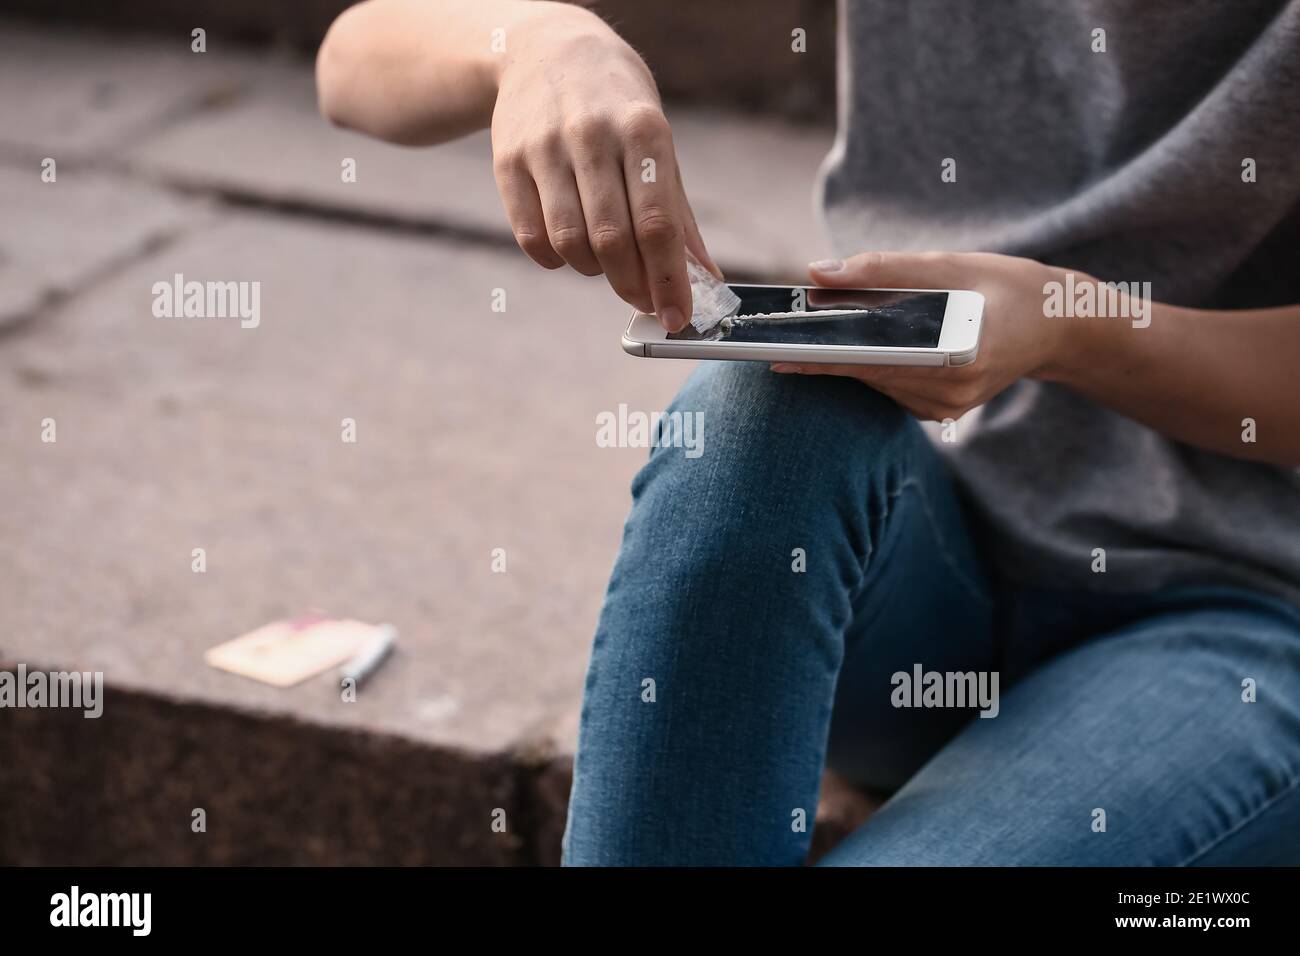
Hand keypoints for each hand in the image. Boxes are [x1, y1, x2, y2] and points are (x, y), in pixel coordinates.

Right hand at [490, 5, 718, 328]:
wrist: (544, 50)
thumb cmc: (616, 107)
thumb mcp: (657, 145)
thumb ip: (679, 216)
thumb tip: (704, 282)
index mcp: (643, 129)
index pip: (658, 223)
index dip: (669, 281)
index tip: (678, 319)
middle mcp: (592, 135)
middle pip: (612, 239)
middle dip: (633, 285)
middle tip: (645, 302)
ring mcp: (544, 147)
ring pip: (569, 243)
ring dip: (593, 271)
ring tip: (606, 262)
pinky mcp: (507, 161)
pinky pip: (532, 237)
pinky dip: (556, 259)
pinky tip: (570, 249)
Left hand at [771, 252, 1070, 421]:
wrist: (1055, 326)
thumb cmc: (1004, 286)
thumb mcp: (948, 265)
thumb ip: (882, 269)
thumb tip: (819, 271)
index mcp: (958, 357)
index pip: (873, 360)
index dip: (824, 358)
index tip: (781, 356)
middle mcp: (950, 394)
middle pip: (869, 373)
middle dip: (828, 352)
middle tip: (784, 335)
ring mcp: (946, 409)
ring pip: (877, 382)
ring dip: (851, 357)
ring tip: (822, 333)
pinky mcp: (942, 413)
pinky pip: (892, 387)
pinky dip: (876, 365)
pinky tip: (871, 345)